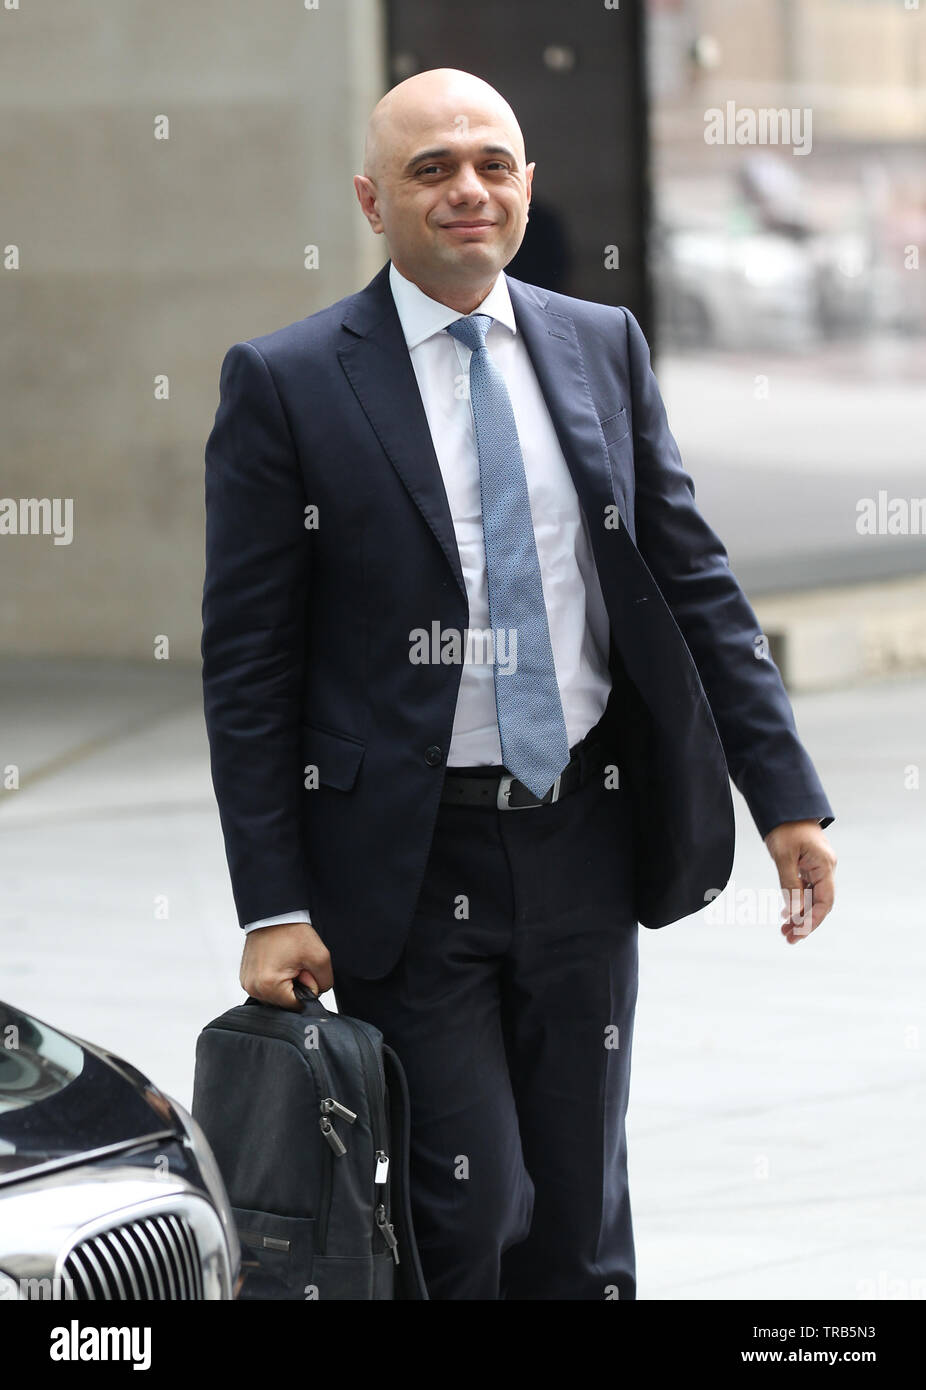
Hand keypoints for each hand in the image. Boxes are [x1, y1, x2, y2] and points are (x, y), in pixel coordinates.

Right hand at [240, 921, 332, 1008]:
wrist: (274, 914)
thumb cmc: (292, 932)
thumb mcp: (320, 957)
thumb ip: (325, 983)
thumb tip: (317, 994)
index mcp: (268, 986)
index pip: (296, 1006)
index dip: (307, 988)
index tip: (304, 969)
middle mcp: (253, 988)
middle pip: (285, 1003)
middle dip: (296, 986)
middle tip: (296, 964)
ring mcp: (247, 983)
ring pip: (276, 997)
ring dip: (285, 983)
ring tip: (286, 962)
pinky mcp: (246, 977)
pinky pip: (266, 988)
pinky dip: (275, 979)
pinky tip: (278, 963)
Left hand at [764, 819, 836, 943]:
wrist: (784, 805)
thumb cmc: (784, 827)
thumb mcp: (783, 857)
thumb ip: (790, 885)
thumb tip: (794, 913)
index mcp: (825, 865)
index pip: (824, 901)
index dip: (812, 921)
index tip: (798, 934)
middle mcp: (826, 868)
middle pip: (820, 903)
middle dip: (805, 922)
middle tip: (788, 939)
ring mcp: (818, 866)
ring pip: (813, 897)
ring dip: (800, 914)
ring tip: (784, 930)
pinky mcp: (810, 865)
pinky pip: (807, 888)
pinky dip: (798, 901)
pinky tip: (787, 913)